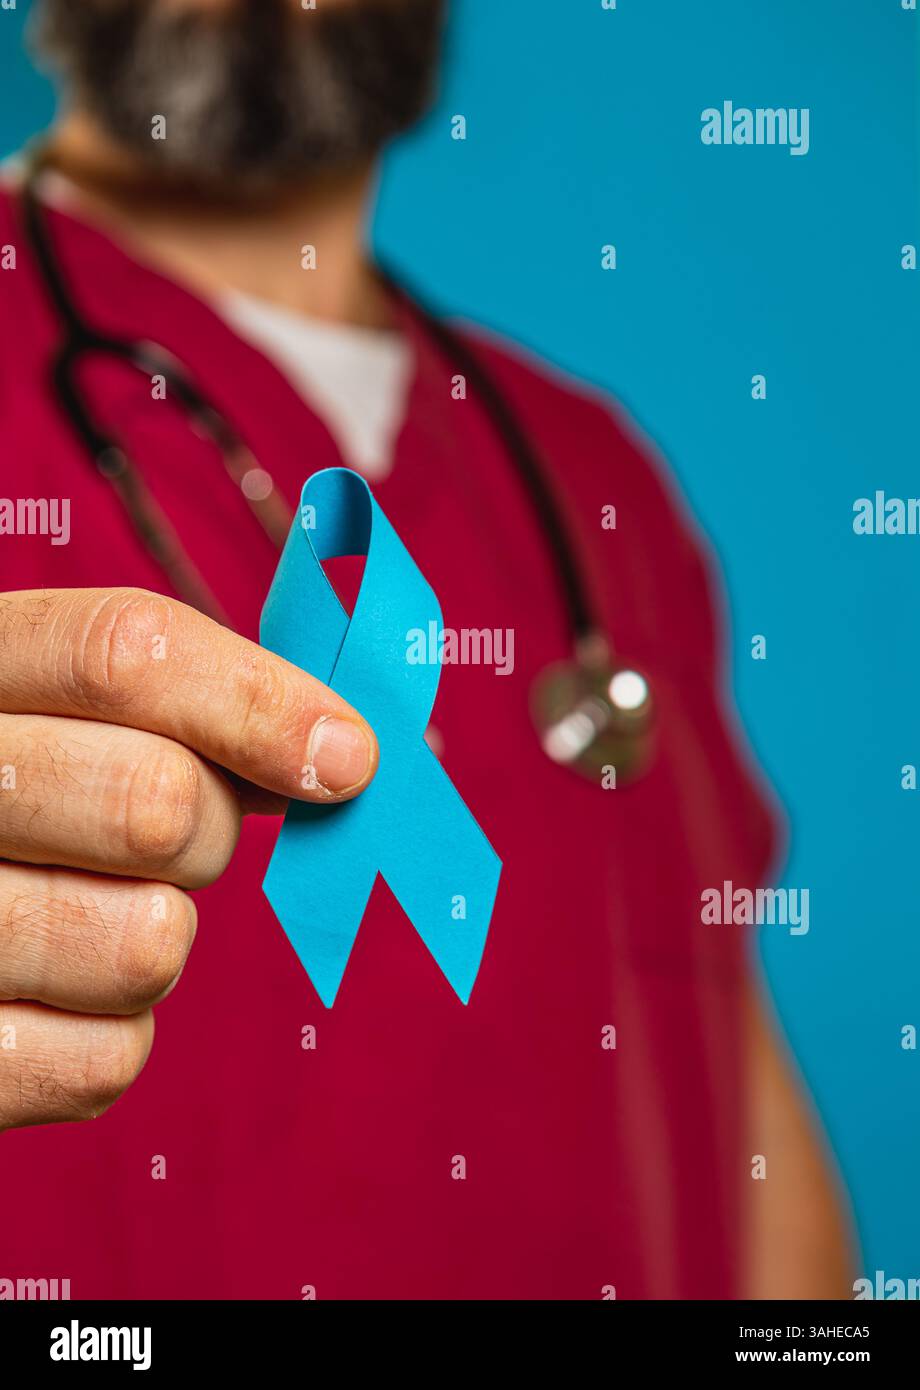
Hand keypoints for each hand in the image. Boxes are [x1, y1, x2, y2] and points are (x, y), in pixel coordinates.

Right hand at [0, 589, 377, 1129]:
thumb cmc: (1, 790)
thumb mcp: (43, 706)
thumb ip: (169, 704)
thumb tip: (343, 752)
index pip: (123, 655)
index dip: (257, 703)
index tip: (347, 757)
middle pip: (159, 804)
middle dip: (206, 831)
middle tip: (170, 836)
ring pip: (149, 943)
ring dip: (152, 934)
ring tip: (80, 912)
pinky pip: (107, 1061)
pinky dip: (104, 1036)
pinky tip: (46, 995)